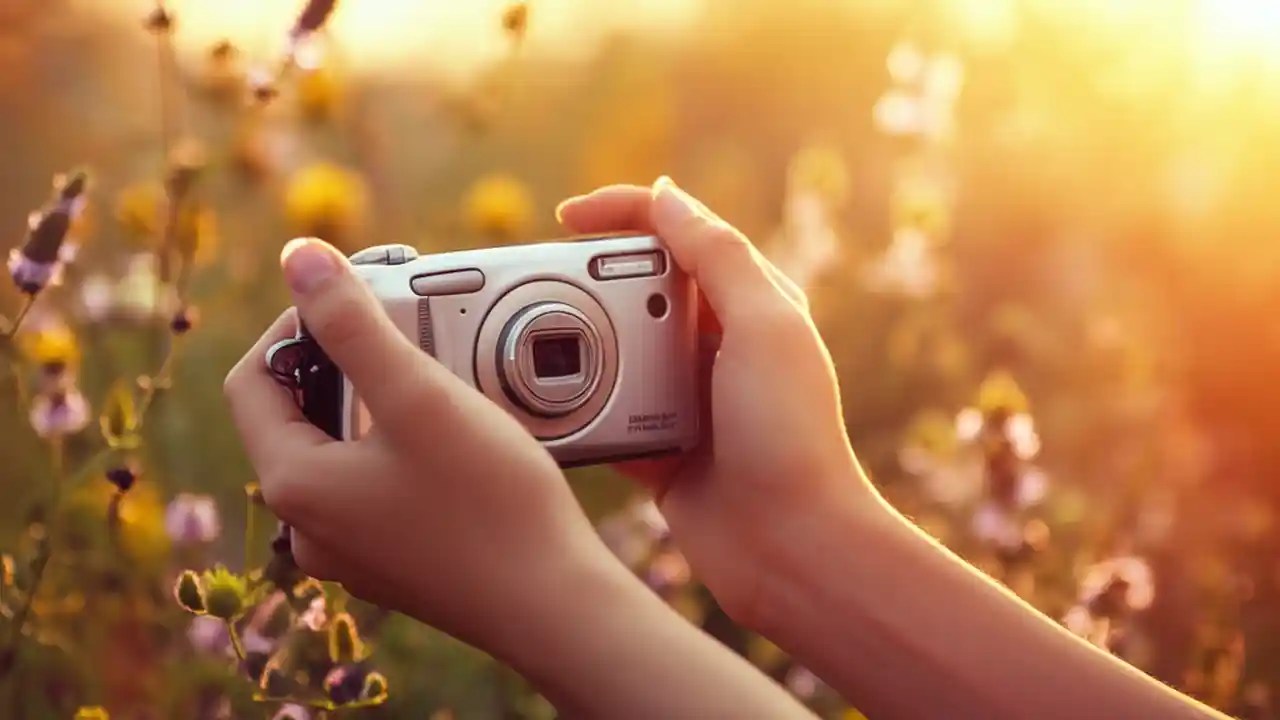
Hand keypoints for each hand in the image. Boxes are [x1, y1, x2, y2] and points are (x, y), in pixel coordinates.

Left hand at [225, 237, 815, 718]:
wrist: (557, 605)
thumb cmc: (491, 503)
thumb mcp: (419, 397)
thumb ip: (353, 323)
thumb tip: (299, 257)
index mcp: (295, 484)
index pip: (252, 380)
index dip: (296, 326)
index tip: (358, 302)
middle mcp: (310, 527)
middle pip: (299, 414)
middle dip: (347, 362)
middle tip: (406, 333)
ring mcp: (352, 551)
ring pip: (343, 449)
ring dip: (380, 402)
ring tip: (439, 378)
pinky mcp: (396, 561)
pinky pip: (379, 485)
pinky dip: (405, 447)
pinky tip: (458, 437)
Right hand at [557, 177, 879, 628]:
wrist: (790, 547)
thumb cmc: (789, 434)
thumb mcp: (763, 325)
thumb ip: (717, 254)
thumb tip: (665, 193)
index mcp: (746, 302)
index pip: (676, 233)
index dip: (621, 212)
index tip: (565, 217)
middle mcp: (714, 343)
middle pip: (636, 286)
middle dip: (588, 278)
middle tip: (542, 284)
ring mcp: (683, 395)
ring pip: (612, 349)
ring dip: (577, 342)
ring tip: (539, 344)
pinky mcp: (657, 445)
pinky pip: (603, 411)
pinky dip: (575, 404)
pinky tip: (544, 400)